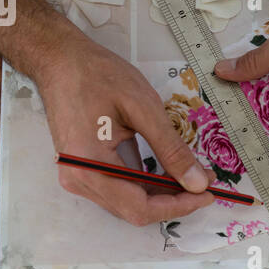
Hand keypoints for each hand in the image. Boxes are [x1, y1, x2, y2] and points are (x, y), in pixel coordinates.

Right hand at [34, 34, 215, 225]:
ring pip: (128, 201)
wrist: (61, 59)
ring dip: (162, 192)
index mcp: (89, 167)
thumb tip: (196, 183)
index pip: (140, 207)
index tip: (207, 194)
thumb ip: (171, 149)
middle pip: (134, 208)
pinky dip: (146, 183)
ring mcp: (78, 176)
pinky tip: (168, 170)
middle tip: (204, 182)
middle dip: (174, 199)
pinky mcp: (82, 168)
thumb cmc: (97, 76)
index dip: (178, 206)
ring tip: (192, 174)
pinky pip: (119, 187)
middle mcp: (79, 180)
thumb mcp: (143, 108)